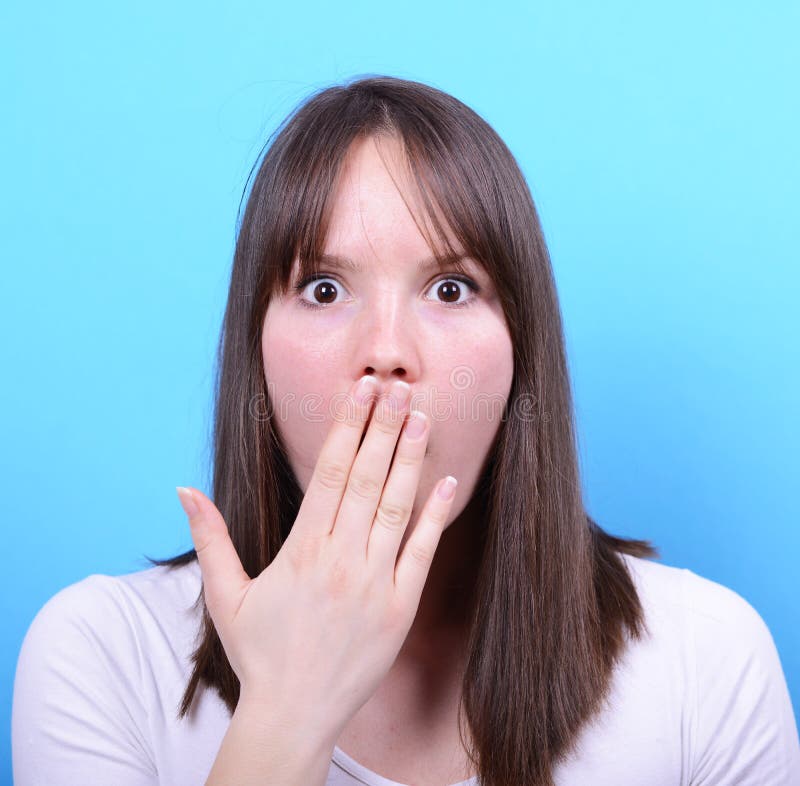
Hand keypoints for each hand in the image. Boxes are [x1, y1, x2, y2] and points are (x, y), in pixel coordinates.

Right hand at [176, 375, 456, 744]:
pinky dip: (434, 516)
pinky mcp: (400, 608)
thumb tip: (184, 489)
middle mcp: (340, 559)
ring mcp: (374, 583)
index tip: (361, 390)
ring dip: (411, 459)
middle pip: (367, 479)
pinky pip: (421, 553)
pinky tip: (445, 481)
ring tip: (422, 416)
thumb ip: (209, 538)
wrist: (294, 715)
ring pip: (396, 508)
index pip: (330, 472)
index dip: (348, 426)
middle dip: (383, 428)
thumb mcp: (224, 595)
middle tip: (398, 386)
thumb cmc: (258, 653)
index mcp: (301, 550)